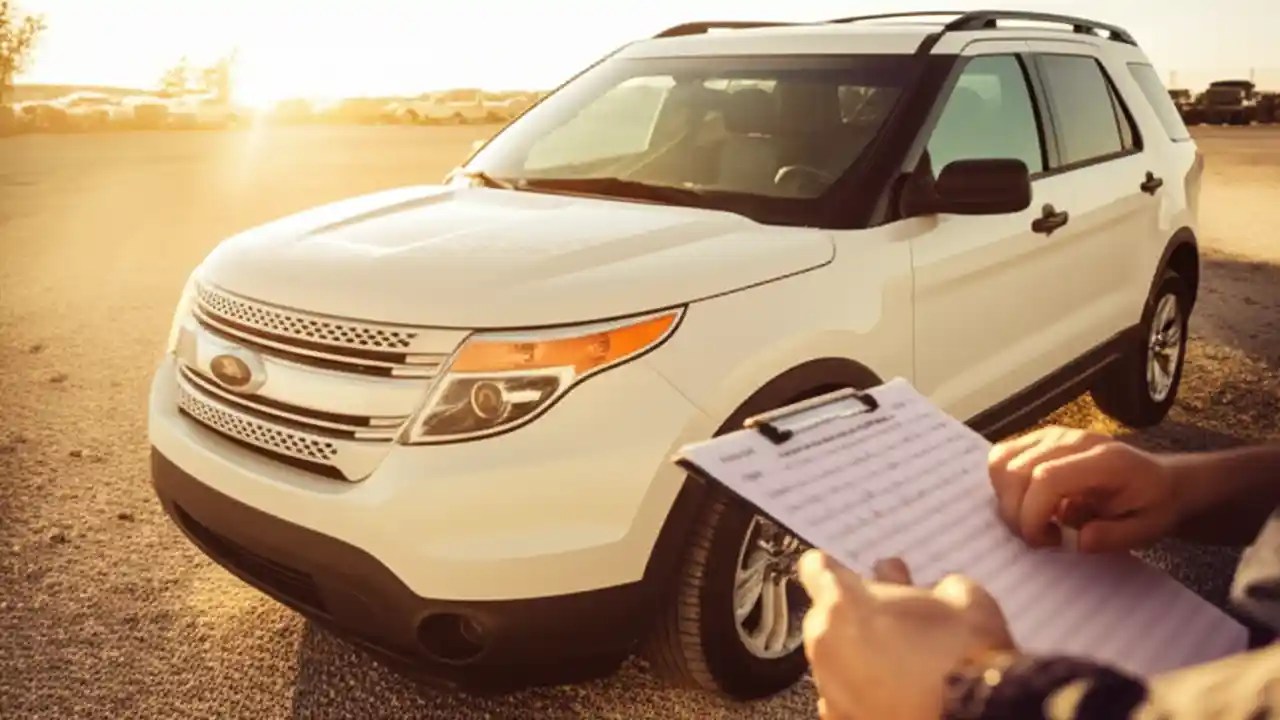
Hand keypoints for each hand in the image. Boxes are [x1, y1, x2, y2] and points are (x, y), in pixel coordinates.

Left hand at [798, 551, 1016, 719]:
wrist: (972, 718)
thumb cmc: (964, 654)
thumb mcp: (965, 600)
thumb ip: (938, 587)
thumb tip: (939, 593)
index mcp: (844, 603)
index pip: (815, 567)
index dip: (837, 568)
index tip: (855, 575)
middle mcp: (825, 642)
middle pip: (827, 615)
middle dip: (855, 614)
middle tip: (895, 620)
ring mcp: (828, 684)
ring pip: (835, 655)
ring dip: (858, 653)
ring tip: (901, 661)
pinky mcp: (839, 717)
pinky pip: (843, 693)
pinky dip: (862, 690)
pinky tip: (895, 691)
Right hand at [987, 426, 1180, 551]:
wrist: (1161, 479)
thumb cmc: (1153, 505)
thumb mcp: (1147, 529)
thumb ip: (1113, 536)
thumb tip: (1075, 540)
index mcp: (1103, 461)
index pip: (1046, 478)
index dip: (1033, 515)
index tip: (1047, 541)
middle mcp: (1072, 440)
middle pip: (1016, 470)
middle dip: (1016, 513)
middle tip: (1041, 536)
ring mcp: (1053, 435)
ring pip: (1002, 461)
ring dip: (1006, 498)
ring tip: (1033, 518)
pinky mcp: (1040, 438)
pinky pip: (1003, 456)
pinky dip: (1004, 484)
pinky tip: (1027, 501)